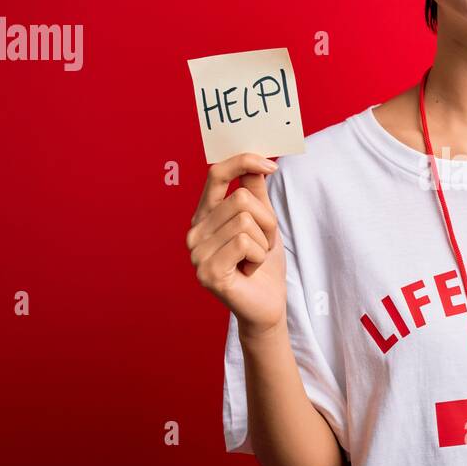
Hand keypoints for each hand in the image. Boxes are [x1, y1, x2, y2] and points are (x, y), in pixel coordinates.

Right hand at [186, 151, 287, 336]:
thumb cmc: (263, 264)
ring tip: (255, 259)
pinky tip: (250, 271)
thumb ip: (256, 191)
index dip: (243, 162)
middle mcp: (194, 232)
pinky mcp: (208, 272)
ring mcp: (197, 253)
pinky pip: (244, 243)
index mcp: (204, 216)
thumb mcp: (264, 222)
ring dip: (264, 241)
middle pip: (240, 199)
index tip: (271, 166)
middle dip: (266, 221)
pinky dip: (258, 256)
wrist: (267, 305)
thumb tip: (256, 160)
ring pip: (244, 221)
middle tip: (263, 245)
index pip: (216, 174)